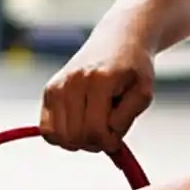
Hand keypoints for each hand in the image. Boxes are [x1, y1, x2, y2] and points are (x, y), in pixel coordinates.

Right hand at [40, 26, 154, 153]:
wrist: (117, 41)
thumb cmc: (133, 69)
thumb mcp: (142, 94)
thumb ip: (125, 121)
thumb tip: (108, 147)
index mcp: (99, 81)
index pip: (96, 130)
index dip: (110, 143)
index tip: (119, 139)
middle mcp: (72, 82)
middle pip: (77, 136)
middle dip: (95, 143)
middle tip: (108, 132)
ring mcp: (57, 86)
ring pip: (60, 137)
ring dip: (79, 141)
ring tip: (94, 127)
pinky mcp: (49, 91)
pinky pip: (47, 131)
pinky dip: (62, 137)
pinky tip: (78, 126)